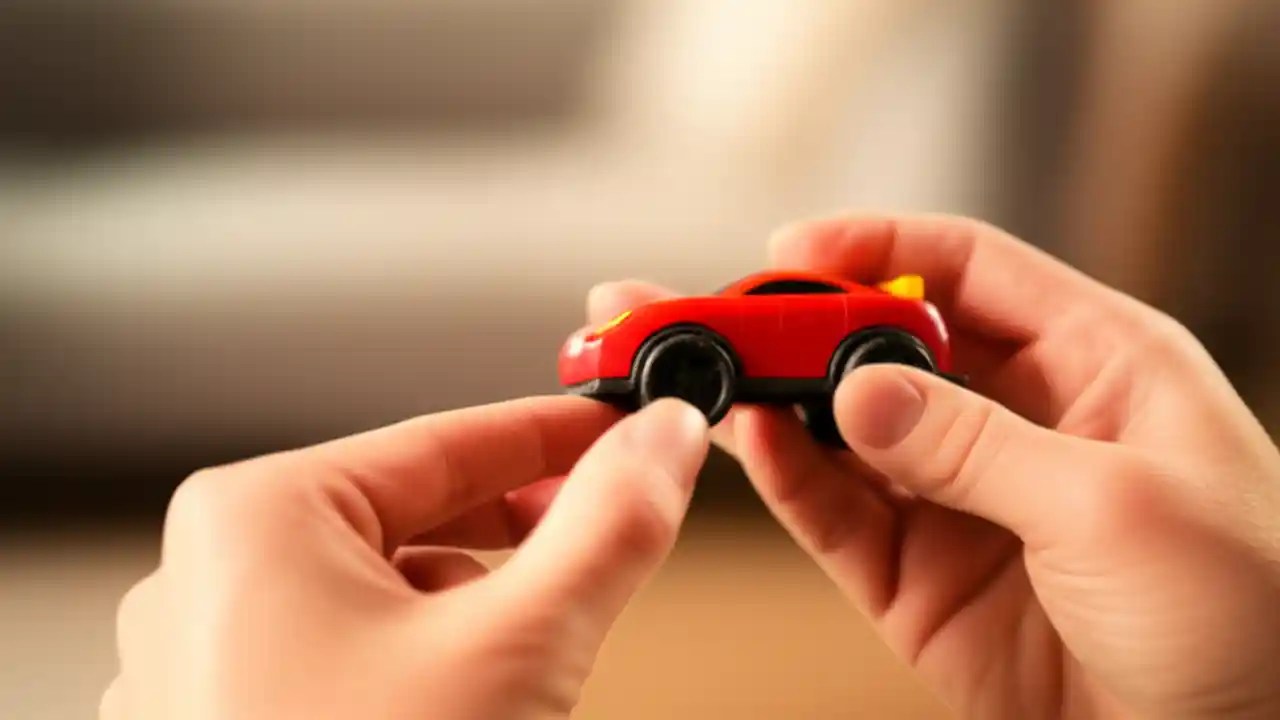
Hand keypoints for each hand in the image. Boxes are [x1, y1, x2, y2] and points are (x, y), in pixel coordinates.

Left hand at [103, 397, 709, 719]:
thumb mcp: (518, 648)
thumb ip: (605, 528)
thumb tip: (661, 446)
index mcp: (254, 521)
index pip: (449, 439)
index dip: (559, 433)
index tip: (630, 429)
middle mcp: (213, 581)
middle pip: (418, 514)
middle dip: (525, 526)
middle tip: (611, 527)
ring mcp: (213, 660)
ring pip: (388, 589)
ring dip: (480, 598)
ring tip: (543, 636)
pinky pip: (352, 651)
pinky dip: (428, 655)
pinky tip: (475, 696)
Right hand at [588, 215, 1279, 718]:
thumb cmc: (1248, 608)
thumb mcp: (1113, 503)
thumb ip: (972, 443)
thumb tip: (858, 391)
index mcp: (1094, 362)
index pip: (967, 269)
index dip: (877, 247)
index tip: (796, 246)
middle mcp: (1018, 420)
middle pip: (888, 346)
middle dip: (805, 326)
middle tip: (734, 317)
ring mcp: (961, 499)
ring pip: (848, 430)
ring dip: (782, 403)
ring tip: (721, 378)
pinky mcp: (921, 578)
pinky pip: (840, 516)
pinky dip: (792, 482)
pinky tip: (757, 446)